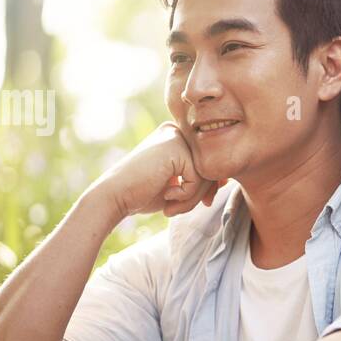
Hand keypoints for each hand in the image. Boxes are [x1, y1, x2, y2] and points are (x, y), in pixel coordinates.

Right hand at [89, 121, 227, 220]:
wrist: (114, 197)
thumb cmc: (142, 194)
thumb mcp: (177, 185)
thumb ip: (199, 179)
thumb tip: (226, 180)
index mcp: (175, 136)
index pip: (207, 161)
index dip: (209, 186)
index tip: (203, 203)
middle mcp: (176, 130)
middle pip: (210, 165)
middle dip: (201, 194)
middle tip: (179, 209)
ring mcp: (175, 136)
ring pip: (206, 173)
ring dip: (192, 199)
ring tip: (171, 207)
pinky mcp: (175, 148)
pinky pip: (198, 178)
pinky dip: (186, 195)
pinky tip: (166, 196)